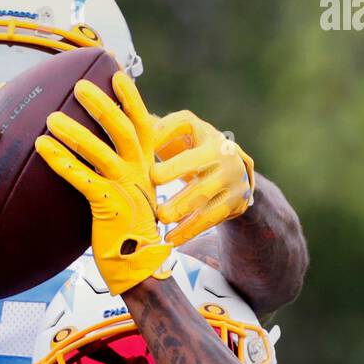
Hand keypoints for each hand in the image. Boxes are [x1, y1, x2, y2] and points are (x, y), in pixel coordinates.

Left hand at [35, 71, 170, 295]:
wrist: (135, 261)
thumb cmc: (127, 221)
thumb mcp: (131, 185)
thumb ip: (120, 160)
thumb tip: (98, 136)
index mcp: (146, 163)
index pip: (142, 122)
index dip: (130, 97)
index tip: (117, 72)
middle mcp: (139, 171)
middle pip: (121, 130)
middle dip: (101, 105)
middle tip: (79, 86)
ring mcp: (124, 188)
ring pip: (99, 152)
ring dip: (73, 132)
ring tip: (50, 117)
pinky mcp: (107, 206)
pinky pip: (81, 178)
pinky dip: (61, 160)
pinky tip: (43, 146)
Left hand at [152, 110, 254, 244]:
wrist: (236, 172)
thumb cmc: (196, 152)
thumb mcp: (183, 138)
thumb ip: (157, 133)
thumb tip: (127, 125)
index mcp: (204, 131)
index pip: (183, 123)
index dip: (164, 133)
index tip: (144, 149)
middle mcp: (222, 151)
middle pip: (194, 162)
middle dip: (172, 173)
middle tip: (151, 185)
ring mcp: (232, 177)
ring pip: (202, 195)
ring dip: (179, 209)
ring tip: (160, 218)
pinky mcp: (235, 201)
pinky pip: (209, 219)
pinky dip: (189, 231)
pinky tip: (171, 239)